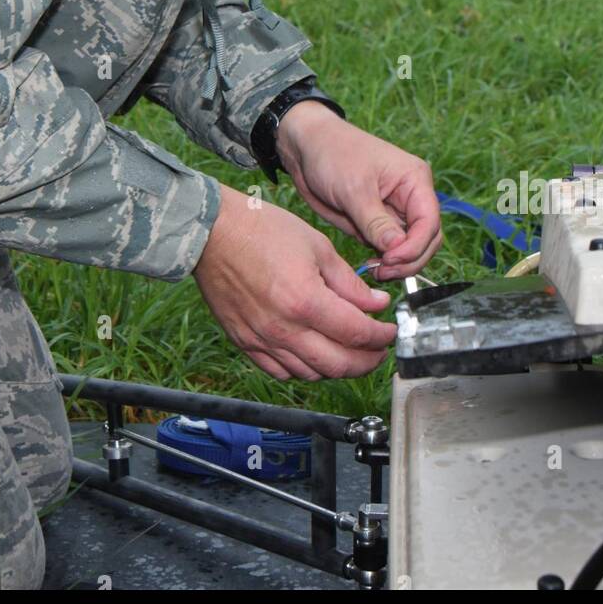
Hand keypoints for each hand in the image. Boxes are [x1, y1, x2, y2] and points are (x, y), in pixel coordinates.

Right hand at [193, 183, 394, 380]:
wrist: (212, 232)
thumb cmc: (261, 229)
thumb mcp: (317, 247)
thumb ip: (349, 283)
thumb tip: (375, 305)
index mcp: (305, 300)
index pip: (357, 335)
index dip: (381, 337)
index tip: (390, 331)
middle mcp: (283, 328)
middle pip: (338, 365)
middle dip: (367, 361)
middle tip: (378, 349)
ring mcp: (261, 340)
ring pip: (311, 374)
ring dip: (337, 367)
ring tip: (349, 351)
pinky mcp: (245, 342)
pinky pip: (281, 372)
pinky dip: (304, 369)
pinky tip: (314, 353)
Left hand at [276, 103, 441, 280]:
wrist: (306, 147)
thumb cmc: (333, 154)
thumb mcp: (354, 189)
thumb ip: (376, 222)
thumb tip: (398, 249)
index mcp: (414, 180)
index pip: (429, 222)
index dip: (415, 246)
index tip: (391, 260)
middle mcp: (410, 197)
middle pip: (427, 239)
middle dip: (410, 260)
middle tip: (383, 272)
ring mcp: (394, 212)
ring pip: (411, 248)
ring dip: (398, 265)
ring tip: (375, 271)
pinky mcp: (377, 223)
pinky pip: (390, 249)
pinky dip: (384, 261)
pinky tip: (370, 266)